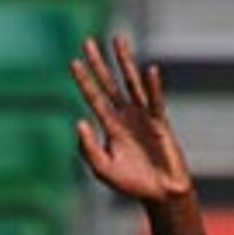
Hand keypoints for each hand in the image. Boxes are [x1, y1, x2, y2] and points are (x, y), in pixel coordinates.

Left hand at [71, 34, 192, 203]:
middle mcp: (126, 116)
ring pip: (131, 83)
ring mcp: (143, 116)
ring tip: (117, 40)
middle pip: (109, 84)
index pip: (94, 99)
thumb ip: (88, 149)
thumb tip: (79, 122)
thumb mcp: (103, 169)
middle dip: (99, 64)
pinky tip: (149, 72)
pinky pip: (155, 101)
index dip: (84, 81)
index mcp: (111, 127)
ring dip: (124, 62)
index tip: (73, 62)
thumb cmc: (131, 183)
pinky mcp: (160, 122)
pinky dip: (152, 87)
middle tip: (88, 42)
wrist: (159, 194)